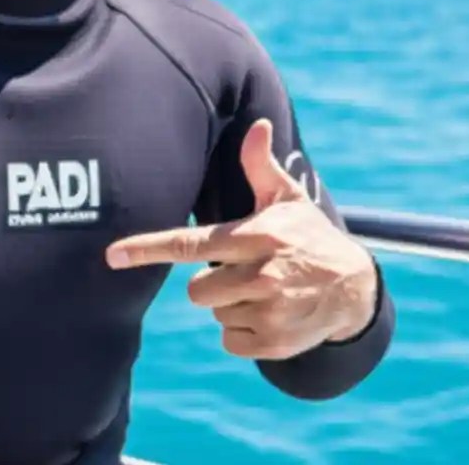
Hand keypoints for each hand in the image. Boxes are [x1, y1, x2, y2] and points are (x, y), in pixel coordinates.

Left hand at [105, 119, 377, 360]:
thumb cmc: (308, 236)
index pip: (189, 245)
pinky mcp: (275, 343)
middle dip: (211, 283)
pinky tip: (270, 315)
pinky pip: (230, 341)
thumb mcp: (287, 199)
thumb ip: (260, 165)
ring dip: (231, 306)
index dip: (147, 249)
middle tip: (242, 271)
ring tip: (263, 291)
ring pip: (215, 314)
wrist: (355, 289)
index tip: (113, 254)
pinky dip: (244, 332)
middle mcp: (261, 276)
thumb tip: (254, 124)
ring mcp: (269, 313)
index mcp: (254, 238)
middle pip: (195, 290)